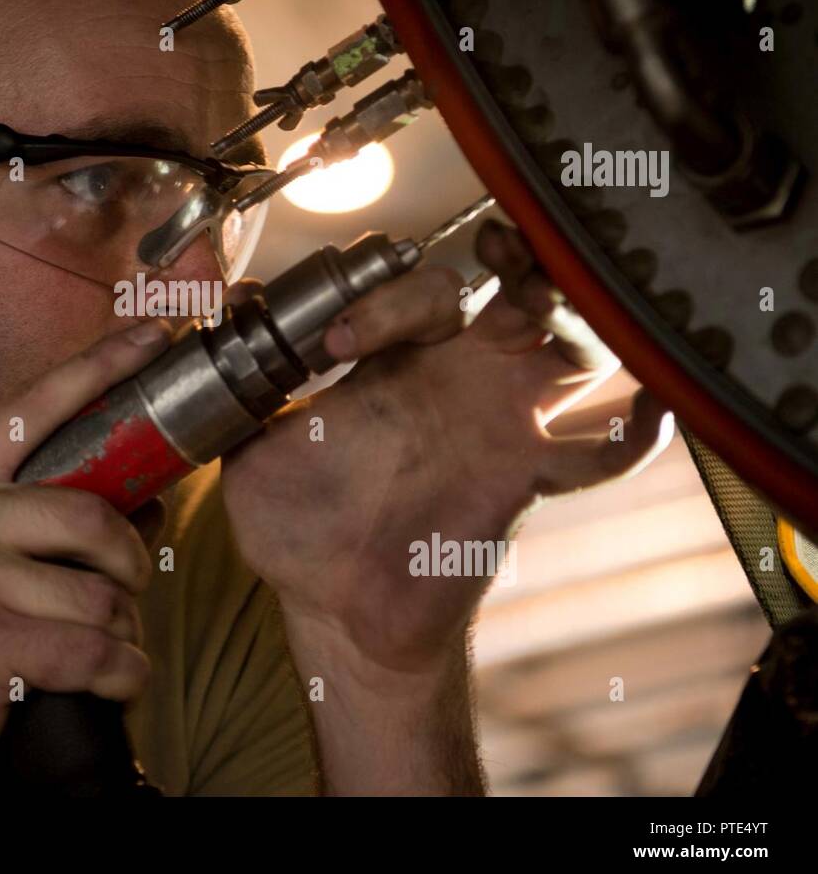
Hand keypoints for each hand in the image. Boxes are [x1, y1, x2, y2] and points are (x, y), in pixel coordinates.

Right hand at [0, 319, 171, 794]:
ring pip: (100, 591)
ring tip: (107, 644)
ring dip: (123, 628)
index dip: (103, 366)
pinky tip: (113, 681)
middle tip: (128, 586)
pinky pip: (94, 650)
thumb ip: (31, 508)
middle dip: (129, 560)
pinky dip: (122, 674)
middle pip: (91, 513)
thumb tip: (144, 492)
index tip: (157, 335)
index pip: (34, 404)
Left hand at [220, 221, 673, 673]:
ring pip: (571, 342)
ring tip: (538, 309)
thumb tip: (227, 314)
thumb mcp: (252, 449)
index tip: (332, 349)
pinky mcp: (527, 480)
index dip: (382, 299)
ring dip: (569, 314)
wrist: (335, 611)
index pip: (416, 290)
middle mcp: (457, 380)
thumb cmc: (298, 531)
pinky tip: (644, 410)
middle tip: (475, 264)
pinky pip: (603, 452)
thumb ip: (240, 386)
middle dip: (505, 262)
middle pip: (509, 289)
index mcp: (396, 364)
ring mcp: (500, 424)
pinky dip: (635, 430)